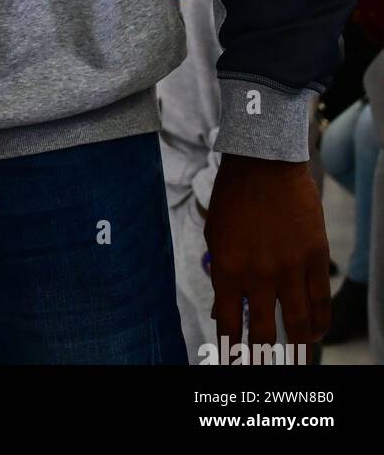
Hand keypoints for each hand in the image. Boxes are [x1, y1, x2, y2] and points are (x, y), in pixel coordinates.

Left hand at [204, 154, 329, 351]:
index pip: (228, 323)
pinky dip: (320, 323)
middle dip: (262, 357)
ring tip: (295, 363)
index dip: (231, 350)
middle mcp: (258, 275)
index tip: (231, 365)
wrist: (264, 165)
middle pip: (263, 331)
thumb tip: (222, 311)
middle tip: (263, 371)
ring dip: (298, 348)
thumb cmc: (233, 198)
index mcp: (227, 269)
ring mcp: (290, 268)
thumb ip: (220, 274)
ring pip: (298, 323)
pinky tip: (316, 334)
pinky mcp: (315, 258)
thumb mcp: (214, 235)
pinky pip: (321, 301)